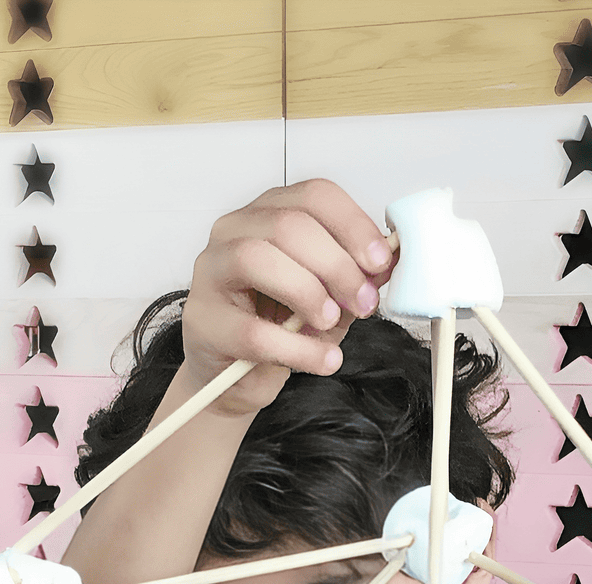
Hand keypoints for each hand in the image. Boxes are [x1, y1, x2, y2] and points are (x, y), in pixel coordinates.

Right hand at [181, 179, 395, 415]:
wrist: (235, 377)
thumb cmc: (277, 327)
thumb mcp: (328, 297)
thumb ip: (354, 278)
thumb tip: (388, 265)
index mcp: (268, 213)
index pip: (314, 196)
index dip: (353, 225)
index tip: (380, 262)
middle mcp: (234, 231)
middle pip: (289, 225)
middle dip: (337, 265)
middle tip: (364, 302)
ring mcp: (212, 271)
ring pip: (258, 259)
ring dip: (308, 293)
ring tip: (331, 323)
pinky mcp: (203, 320)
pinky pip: (252, 331)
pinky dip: (297, 349)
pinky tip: (323, 360)